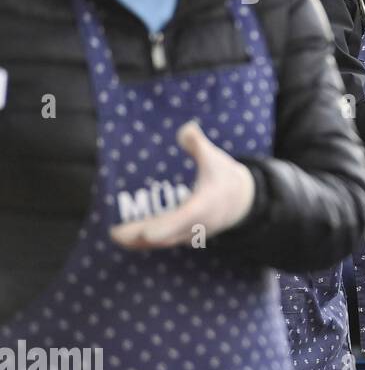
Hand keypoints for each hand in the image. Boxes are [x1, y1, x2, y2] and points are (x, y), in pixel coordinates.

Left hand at [110, 121, 254, 249]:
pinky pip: (167, 241)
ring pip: (166, 240)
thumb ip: (199, 144)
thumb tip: (186, 128)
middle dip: (142, 235)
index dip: (167, 225)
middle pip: (169, 234)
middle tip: (115, 233)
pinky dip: (148, 240)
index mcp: (206, 204)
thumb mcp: (215, 158)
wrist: (242, 200)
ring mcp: (194, 232)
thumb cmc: (225, 177)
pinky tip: (128, 237)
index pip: (187, 216)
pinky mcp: (188, 236)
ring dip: (141, 241)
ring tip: (116, 235)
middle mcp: (200, 223)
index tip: (147, 233)